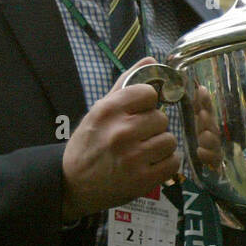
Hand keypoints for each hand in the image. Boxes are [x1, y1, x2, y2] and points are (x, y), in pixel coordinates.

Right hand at [60, 58, 179, 220]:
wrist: (73, 185)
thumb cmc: (88, 145)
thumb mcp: (98, 112)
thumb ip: (125, 85)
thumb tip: (150, 60)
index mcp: (108, 111)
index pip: (148, 93)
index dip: (147, 102)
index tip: (139, 112)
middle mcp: (121, 132)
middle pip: (161, 118)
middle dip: (153, 127)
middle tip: (139, 136)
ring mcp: (133, 158)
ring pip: (169, 140)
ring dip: (160, 146)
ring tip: (144, 151)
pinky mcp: (143, 180)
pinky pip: (173, 162)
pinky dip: (165, 163)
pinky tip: (150, 164)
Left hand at [193, 84, 221, 168]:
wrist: (208, 171)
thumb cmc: (200, 144)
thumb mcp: (195, 124)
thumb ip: (195, 106)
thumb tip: (195, 86)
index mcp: (206, 124)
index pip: (206, 110)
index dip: (205, 100)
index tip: (201, 90)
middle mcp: (212, 135)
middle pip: (212, 125)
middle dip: (207, 119)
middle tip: (202, 113)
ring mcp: (215, 149)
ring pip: (213, 142)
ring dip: (209, 138)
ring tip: (204, 135)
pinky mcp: (215, 164)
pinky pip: (213, 159)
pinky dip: (207, 155)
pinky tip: (200, 152)